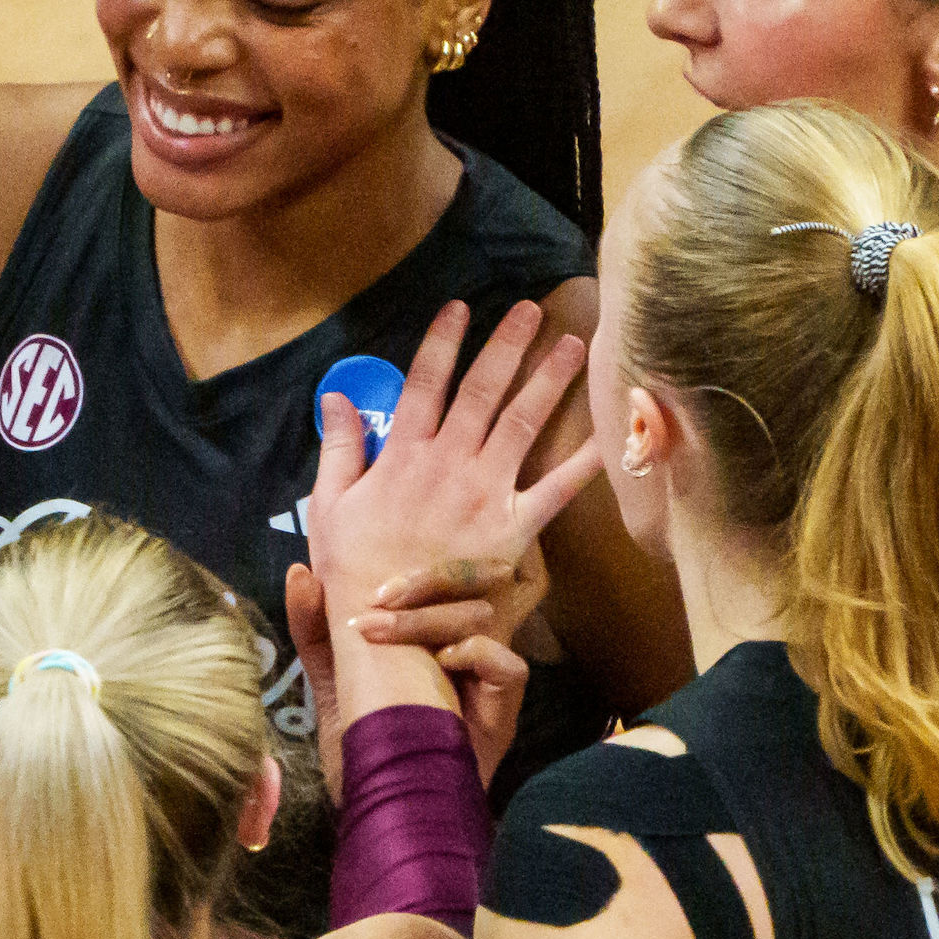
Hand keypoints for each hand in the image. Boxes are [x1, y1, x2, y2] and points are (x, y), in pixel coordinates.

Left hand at [290, 564, 532, 790]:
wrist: (382, 807)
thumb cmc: (363, 745)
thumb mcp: (329, 682)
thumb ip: (315, 630)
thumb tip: (300, 572)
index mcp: (430, 637)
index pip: (445, 581)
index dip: (420, 574)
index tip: (371, 591)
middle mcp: (464, 650)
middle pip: (471, 586)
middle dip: (428, 581)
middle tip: (382, 600)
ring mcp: (486, 680)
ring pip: (481, 618)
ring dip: (430, 619)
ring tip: (383, 634)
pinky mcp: (503, 712)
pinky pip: (508, 664)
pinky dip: (475, 653)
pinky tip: (440, 663)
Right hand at [307, 297, 599, 625]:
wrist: (386, 631)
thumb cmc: (352, 569)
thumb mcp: (330, 505)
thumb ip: (339, 447)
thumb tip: (335, 398)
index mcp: (403, 453)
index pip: (425, 382)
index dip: (442, 341)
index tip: (458, 307)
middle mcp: (449, 462)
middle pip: (482, 390)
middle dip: (506, 344)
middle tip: (529, 309)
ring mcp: (485, 492)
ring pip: (522, 423)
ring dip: (548, 380)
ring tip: (574, 344)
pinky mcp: (513, 529)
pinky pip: (555, 490)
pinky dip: (583, 463)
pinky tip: (608, 434)